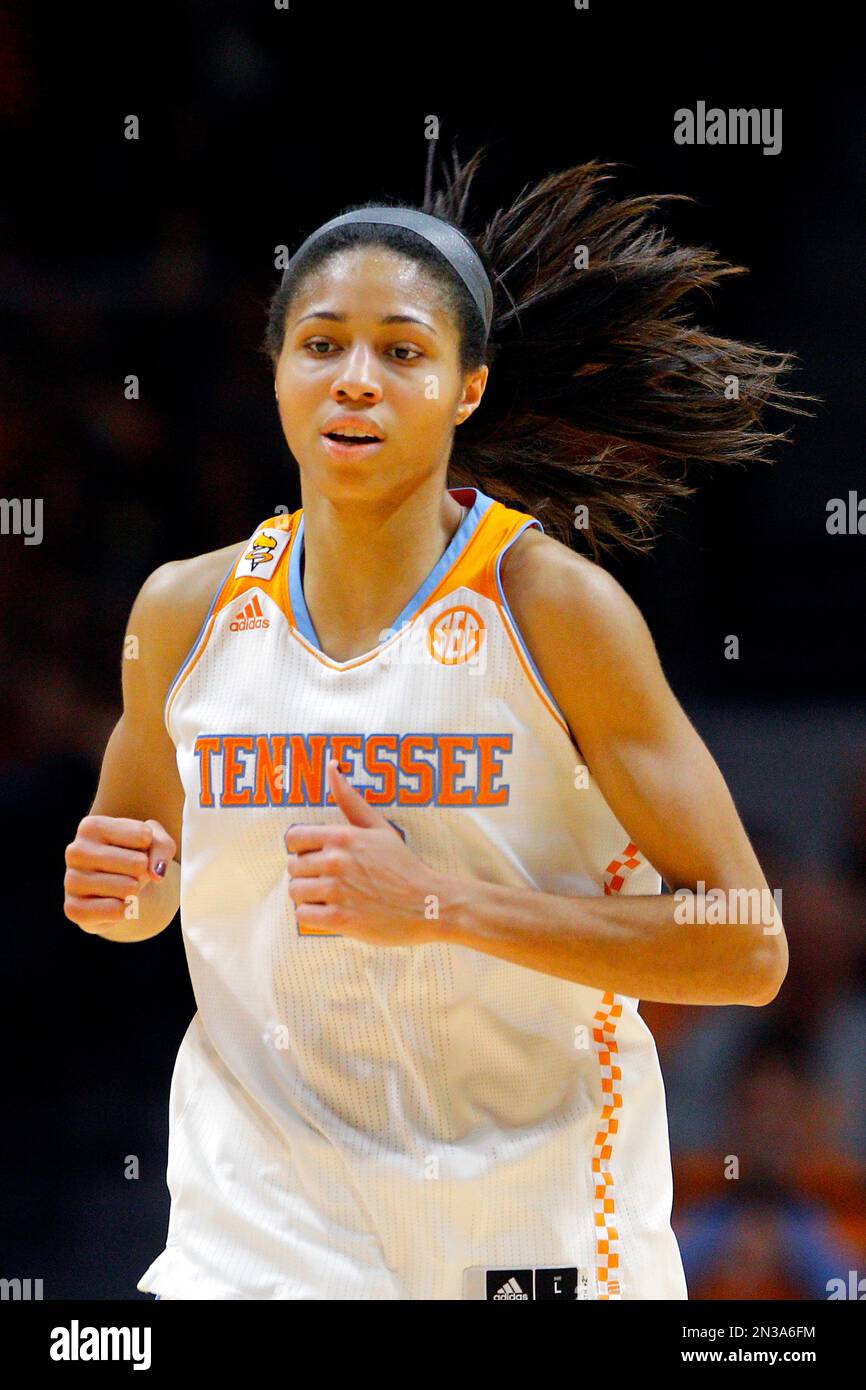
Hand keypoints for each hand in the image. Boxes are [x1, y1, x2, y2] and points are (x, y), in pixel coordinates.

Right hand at [64, 814, 175, 932]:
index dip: (150, 846)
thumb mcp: (153, 842)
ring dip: (134, 890)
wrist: (115, 889)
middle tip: (132, 872)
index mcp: (91, 826)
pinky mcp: (73, 909)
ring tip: (123, 886)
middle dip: (143, 871)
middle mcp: (75, 851)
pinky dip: (126, 909)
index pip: (143, 835)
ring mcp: (71, 881)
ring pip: (127, 888)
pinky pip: (116, 911)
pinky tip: (116, 902)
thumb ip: (162, 847)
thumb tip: (157, 873)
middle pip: (136, 864)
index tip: (137, 848)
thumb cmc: (133, 856)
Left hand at [284, 759, 445, 946]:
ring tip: (330, 897)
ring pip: (295, 891)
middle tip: (329, 880)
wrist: (428, 904)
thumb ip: (350, 799)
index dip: (302, 849)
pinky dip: (312, 916)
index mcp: (342, 836)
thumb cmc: (403, 865)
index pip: (293, 838)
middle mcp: (335, 861)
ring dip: (308, 896)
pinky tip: (330, 912)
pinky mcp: (338, 920)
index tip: (317, 857)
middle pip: (293, 867)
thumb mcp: (379, 827)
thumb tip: (331, 765)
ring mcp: (336, 891)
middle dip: (307, 874)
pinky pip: (303, 916)